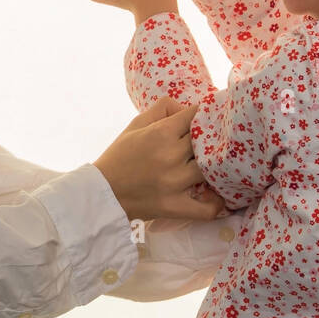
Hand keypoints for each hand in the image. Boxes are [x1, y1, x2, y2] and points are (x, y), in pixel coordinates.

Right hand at [93, 98, 222, 221]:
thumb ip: (163, 108)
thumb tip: (188, 108)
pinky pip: (207, 209)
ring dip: (214, 168)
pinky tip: (216, 196)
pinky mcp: (175, 207)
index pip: (197, 115)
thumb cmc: (120, 156)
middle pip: (208, 141)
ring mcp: (175, 183)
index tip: (205, 120)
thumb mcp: (136, 124)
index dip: (204, 116)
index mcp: (161, 133)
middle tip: (212, 143)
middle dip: (211, 140)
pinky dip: (216, 204)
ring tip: (213, 167)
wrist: (102, 192)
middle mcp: (171, 156)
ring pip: (212, 170)